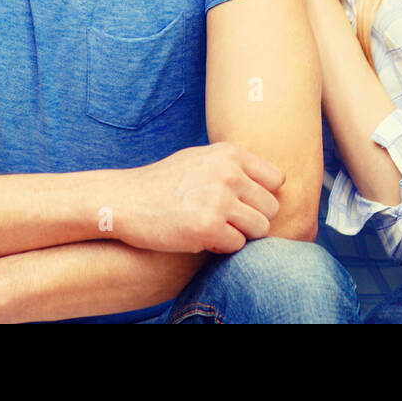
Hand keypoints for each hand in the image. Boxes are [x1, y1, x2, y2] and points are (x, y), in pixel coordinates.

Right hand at [114, 142, 284, 254]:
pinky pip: (237, 246)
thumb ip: (234, 166)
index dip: (262, 195)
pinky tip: (202, 238)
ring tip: (217, 229)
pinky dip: (222, 247)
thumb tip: (276, 182)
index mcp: (230, 153)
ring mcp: (219, 200)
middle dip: (253, 219)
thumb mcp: (201, 159)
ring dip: (241, 234)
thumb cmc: (165, 183)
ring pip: (259, 229)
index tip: (244, 203)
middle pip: (271, 208)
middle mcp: (228, 173)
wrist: (125, 200)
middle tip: (229, 221)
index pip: (277, 180)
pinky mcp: (207, 227)